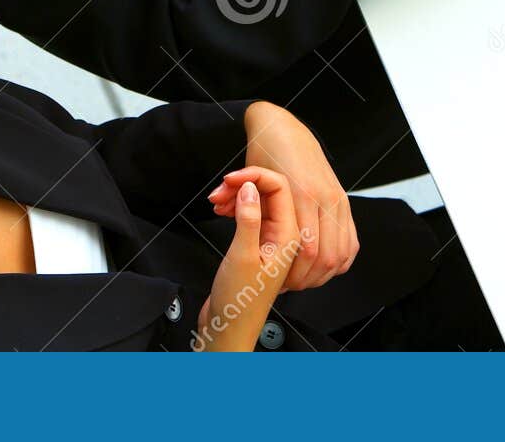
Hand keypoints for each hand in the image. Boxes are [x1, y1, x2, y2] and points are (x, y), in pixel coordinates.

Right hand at [194, 173, 301, 350]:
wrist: (228, 328)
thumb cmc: (239, 302)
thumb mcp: (243, 255)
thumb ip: (249, 219)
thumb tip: (251, 188)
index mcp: (288, 235)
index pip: (280, 188)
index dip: (255, 176)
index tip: (231, 178)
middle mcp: (283, 236)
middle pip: (269, 194)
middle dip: (243, 187)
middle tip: (219, 192)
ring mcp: (270, 240)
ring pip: (258, 204)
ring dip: (237, 198)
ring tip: (216, 203)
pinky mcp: (256, 246)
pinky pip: (250, 217)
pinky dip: (236, 210)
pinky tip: (221, 212)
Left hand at [212, 102, 355, 291]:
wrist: (285, 129)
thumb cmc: (265, 152)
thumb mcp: (247, 175)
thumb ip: (232, 194)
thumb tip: (214, 204)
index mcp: (303, 193)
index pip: (305, 250)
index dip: (292, 274)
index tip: (278, 284)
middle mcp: (325, 197)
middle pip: (326, 257)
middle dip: (307, 279)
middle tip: (288, 287)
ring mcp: (338, 199)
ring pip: (341, 253)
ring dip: (323, 274)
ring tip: (303, 280)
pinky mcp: (344, 201)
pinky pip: (351, 241)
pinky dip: (340, 260)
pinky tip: (323, 268)